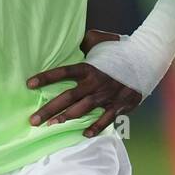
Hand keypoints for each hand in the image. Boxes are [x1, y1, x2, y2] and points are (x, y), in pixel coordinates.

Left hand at [26, 29, 141, 136]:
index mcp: (89, 67)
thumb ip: (84, 41)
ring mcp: (106, 95)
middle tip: (33, 120)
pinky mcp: (118, 105)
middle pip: (67, 97)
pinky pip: (105, 119)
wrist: (145, 59)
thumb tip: (72, 40)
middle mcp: (94, 82)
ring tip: (50, 126)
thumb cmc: (118, 50)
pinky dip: (95, 128)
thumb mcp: (99, 40)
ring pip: (82, 110)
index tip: (29, 84)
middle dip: (49, 109)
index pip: (63, 72)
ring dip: (65, 119)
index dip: (46, 77)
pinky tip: (84, 134)